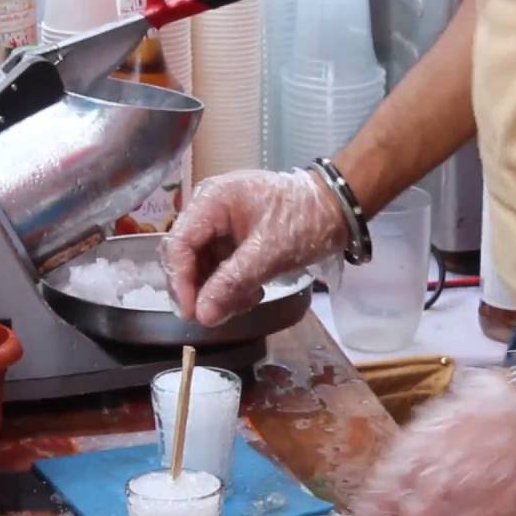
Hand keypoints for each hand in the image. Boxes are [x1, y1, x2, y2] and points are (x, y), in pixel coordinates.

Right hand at [160, 169, 347, 326]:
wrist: (337, 208)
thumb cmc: (305, 219)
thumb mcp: (269, 252)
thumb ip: (232, 283)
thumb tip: (203, 316)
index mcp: (212, 200)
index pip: (178, 244)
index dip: (179, 281)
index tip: (192, 313)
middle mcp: (208, 210)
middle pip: (184, 256)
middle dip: (199, 289)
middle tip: (218, 314)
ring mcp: (219, 226)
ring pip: (200, 267)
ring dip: (217, 291)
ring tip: (247, 299)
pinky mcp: (231, 240)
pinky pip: (218, 269)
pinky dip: (230, 287)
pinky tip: (252, 293)